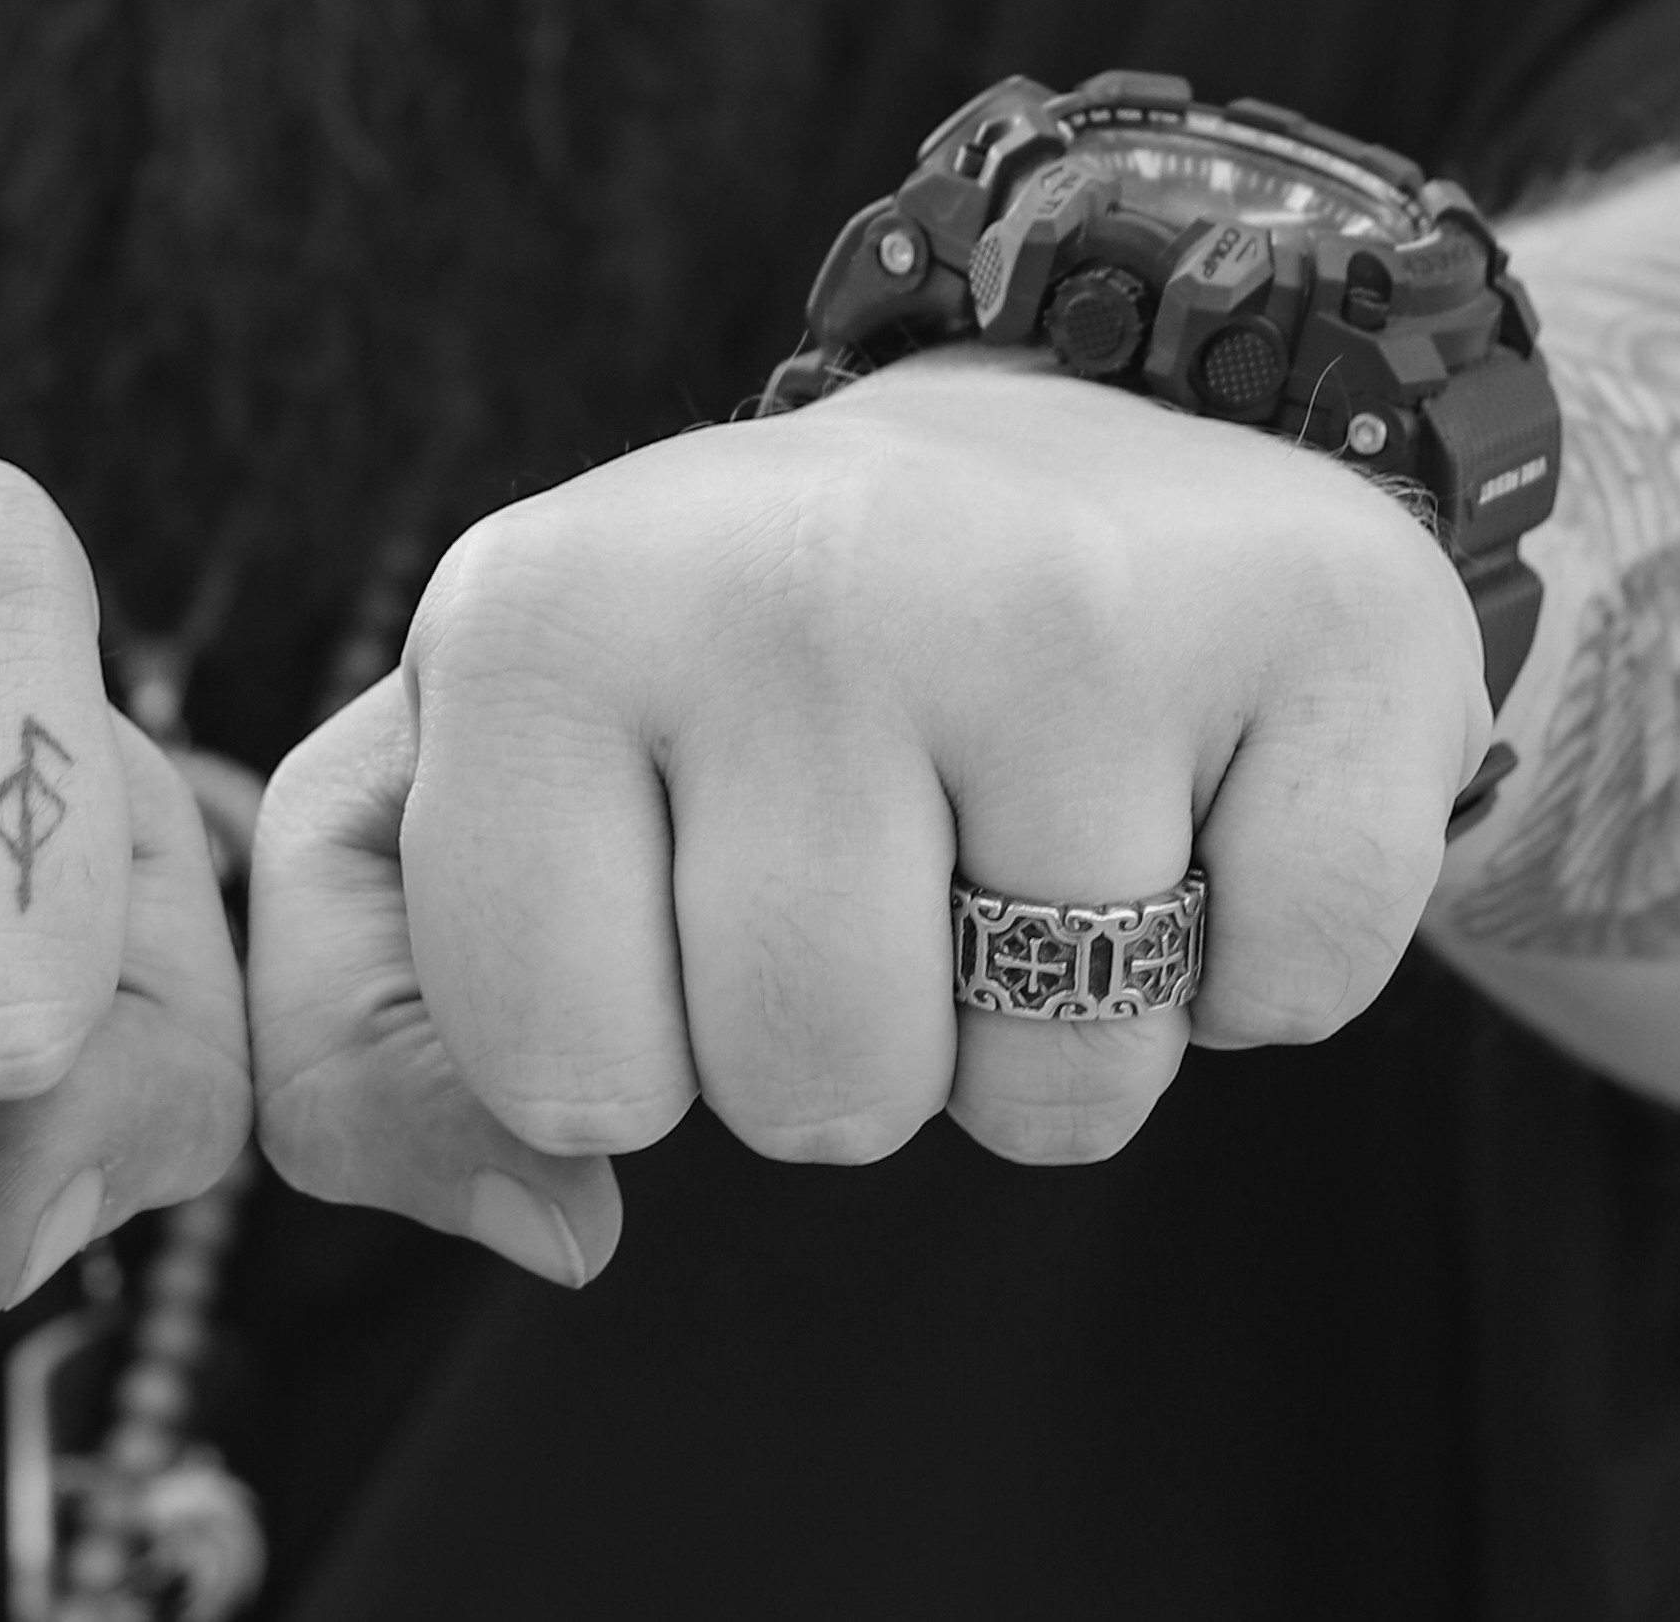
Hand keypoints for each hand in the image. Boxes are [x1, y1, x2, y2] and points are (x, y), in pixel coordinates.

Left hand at [246, 354, 1489, 1282]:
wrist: (1068, 453)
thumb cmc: (729, 674)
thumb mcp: (473, 800)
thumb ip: (361, 1036)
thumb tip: (547, 1225)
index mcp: (534, 609)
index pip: (551, 1066)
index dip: (623, 1032)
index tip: (672, 870)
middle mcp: (781, 564)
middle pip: (810, 1101)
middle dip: (847, 1036)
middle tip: (875, 836)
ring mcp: (1059, 590)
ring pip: (1048, 1099)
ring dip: (1043, 1021)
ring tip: (1018, 811)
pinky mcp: (1319, 627)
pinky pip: (1284, 1011)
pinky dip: (1251, 953)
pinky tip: (1195, 779)